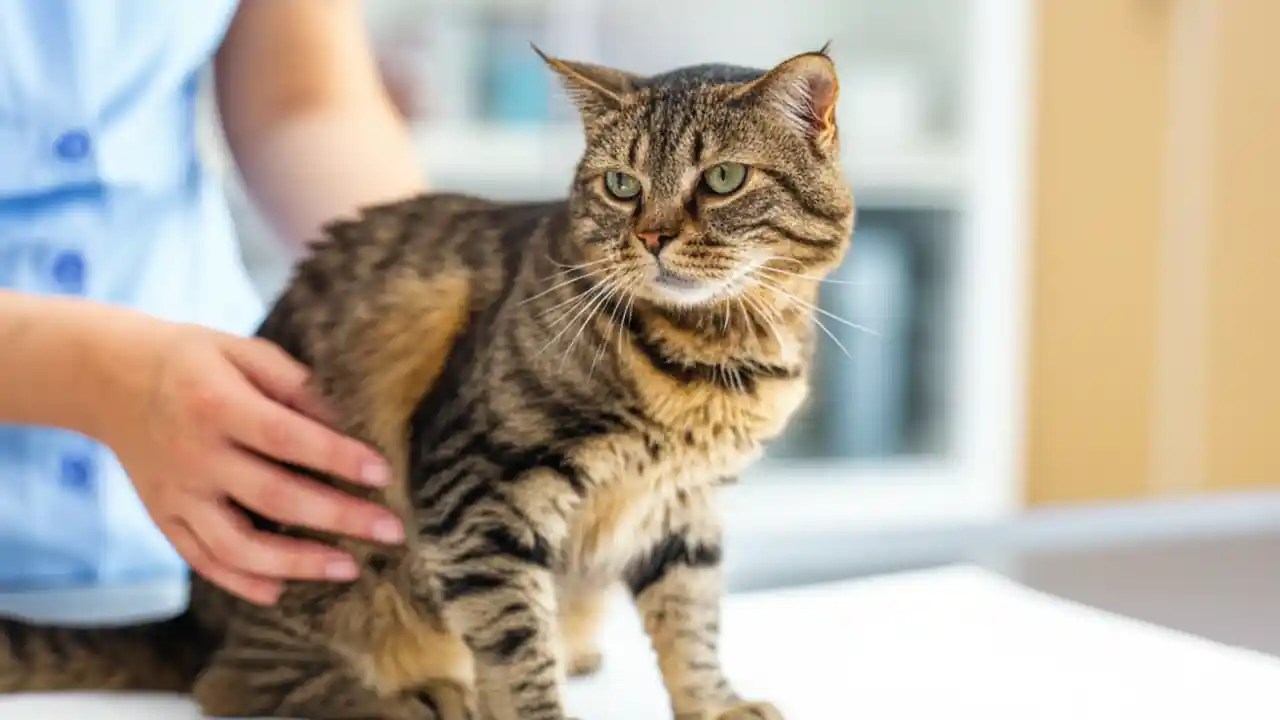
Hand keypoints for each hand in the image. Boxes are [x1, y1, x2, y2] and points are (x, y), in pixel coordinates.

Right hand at [92, 318, 403, 604]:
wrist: (107, 377)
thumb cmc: (192, 359)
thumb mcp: (241, 349)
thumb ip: (293, 383)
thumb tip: (344, 423)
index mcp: (216, 404)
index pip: (286, 437)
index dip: (337, 458)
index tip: (383, 475)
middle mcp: (195, 455)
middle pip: (274, 498)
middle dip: (339, 518)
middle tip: (392, 532)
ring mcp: (177, 494)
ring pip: (238, 546)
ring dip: (297, 565)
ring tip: (349, 569)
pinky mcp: (164, 517)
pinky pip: (203, 560)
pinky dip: (241, 583)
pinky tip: (282, 590)